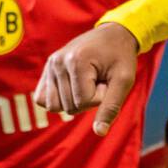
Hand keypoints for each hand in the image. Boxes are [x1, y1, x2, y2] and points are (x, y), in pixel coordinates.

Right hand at [33, 22, 139, 136]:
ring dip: (75, 100)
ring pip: (55, 107)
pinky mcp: (47, 69)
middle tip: (99, 78)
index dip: (101, 96)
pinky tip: (74, 86)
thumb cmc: (121, 57)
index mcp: (76, 61)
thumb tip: (100, 132)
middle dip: (89, 99)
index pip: (84, 102)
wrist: (113, 35)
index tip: (108, 79)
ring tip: (89, 80)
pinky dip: (60, 99)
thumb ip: (112, 107)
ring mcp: (50, 65)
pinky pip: (43, 100)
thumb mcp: (124, 80)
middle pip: (69, 107)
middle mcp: (57, 62)